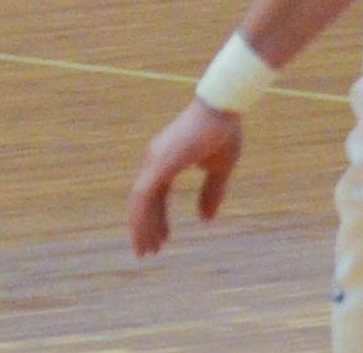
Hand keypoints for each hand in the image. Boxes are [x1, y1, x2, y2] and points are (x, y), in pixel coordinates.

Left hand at [127, 98, 243, 256]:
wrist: (223, 108)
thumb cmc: (222, 133)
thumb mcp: (219, 170)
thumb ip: (211, 193)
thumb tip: (205, 220)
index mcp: (165, 162)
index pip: (154, 197)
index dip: (157, 219)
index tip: (162, 240)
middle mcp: (155, 161)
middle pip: (143, 201)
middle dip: (145, 228)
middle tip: (147, 252)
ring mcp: (155, 160)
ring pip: (139, 202)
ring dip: (141, 227)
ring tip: (145, 251)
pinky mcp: (160, 163)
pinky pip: (145, 195)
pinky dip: (143, 216)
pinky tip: (147, 234)